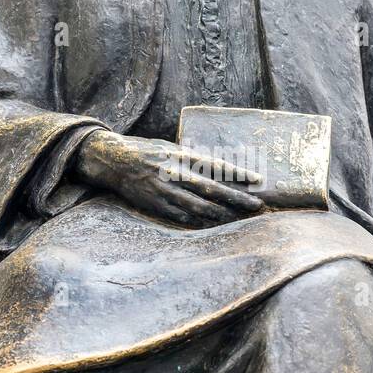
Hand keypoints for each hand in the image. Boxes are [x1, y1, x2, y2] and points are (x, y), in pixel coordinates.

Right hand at [74, 129, 263, 226]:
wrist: (114, 160)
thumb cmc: (147, 151)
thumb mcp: (171, 147)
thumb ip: (192, 159)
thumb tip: (218, 168)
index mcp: (182, 155)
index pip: (217, 166)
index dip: (239, 174)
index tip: (258, 180)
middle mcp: (176, 173)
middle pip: (213, 190)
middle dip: (238, 199)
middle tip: (257, 206)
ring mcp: (165, 191)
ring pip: (200, 207)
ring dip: (222, 214)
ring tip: (239, 218)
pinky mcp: (155, 204)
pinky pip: (182, 217)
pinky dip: (199, 222)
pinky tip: (213, 224)